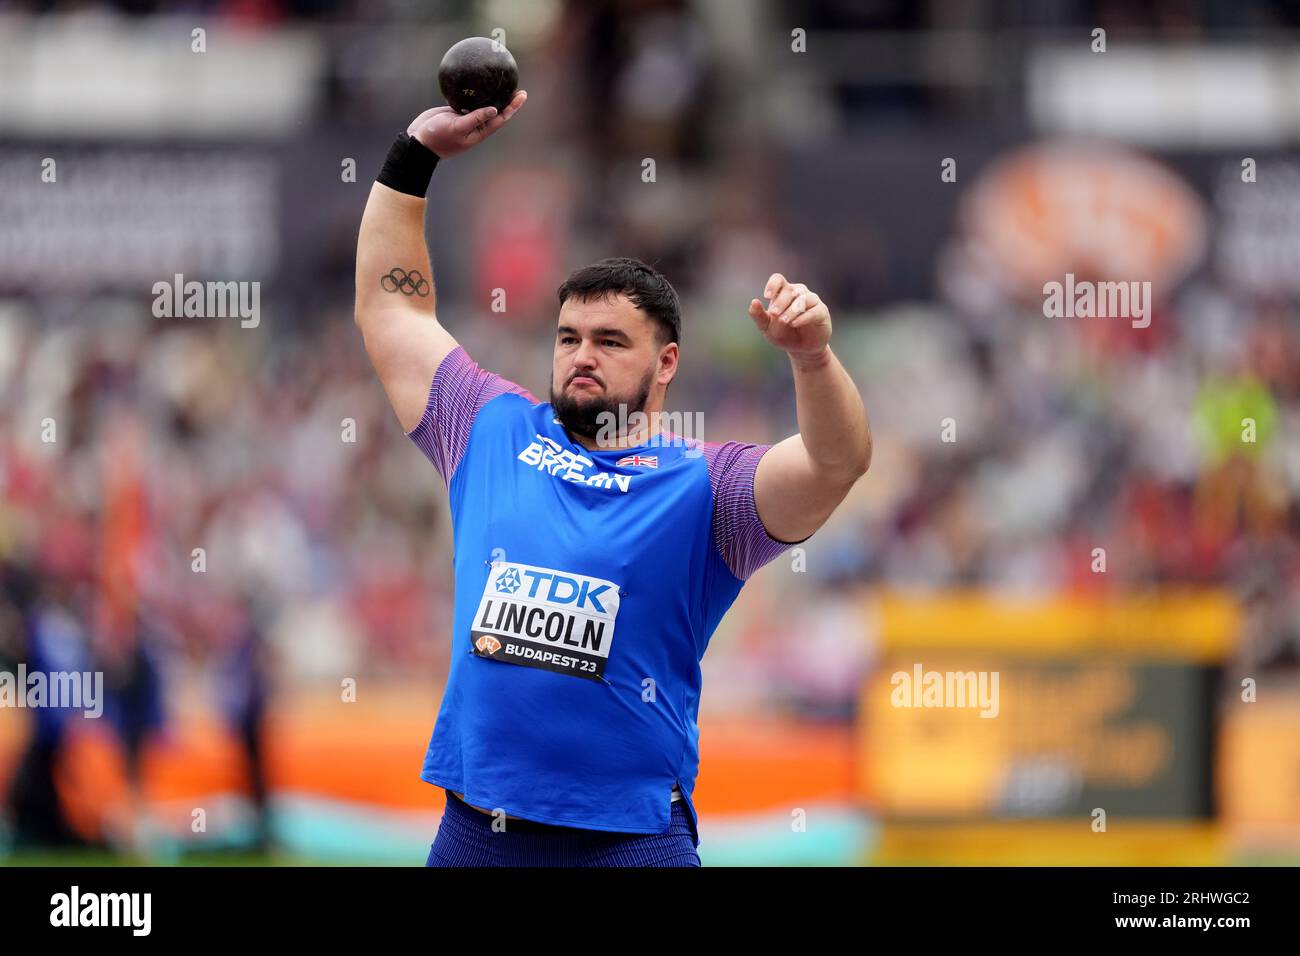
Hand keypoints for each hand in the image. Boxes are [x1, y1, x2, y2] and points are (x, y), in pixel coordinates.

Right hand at [406, 89, 527, 159]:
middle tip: (517, 87)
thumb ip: (475, 118)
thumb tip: (494, 110)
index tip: (521, 95)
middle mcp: (476, 125)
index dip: (512, 107)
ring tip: (500, 84)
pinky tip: (477, 83)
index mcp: (479, 131)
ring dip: (492, 96)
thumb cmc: (438, 137)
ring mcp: (465, 118)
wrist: (419, 141)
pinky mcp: (455, 112)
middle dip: (507, 100)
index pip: (501, 117)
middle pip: (496, 111)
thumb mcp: (458, 127)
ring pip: (483, 105)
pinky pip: (468, 101)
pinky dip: (474, 93)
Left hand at [748, 273, 831, 358]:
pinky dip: (803, 317)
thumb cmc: (783, 335)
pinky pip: (814, 310)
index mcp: (783, 293)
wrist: (801, 349)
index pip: (778, 279)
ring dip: (792, 309)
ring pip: (804, 298)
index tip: (767, 297)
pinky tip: (794, 324)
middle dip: (781, 302)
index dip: (772, 285)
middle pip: (790, 290)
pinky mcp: (821, 312)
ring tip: (784, 321)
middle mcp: (798, 293)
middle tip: (774, 314)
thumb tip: (754, 302)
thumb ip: (759, 316)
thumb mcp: (767, 328)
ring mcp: (812, 301)